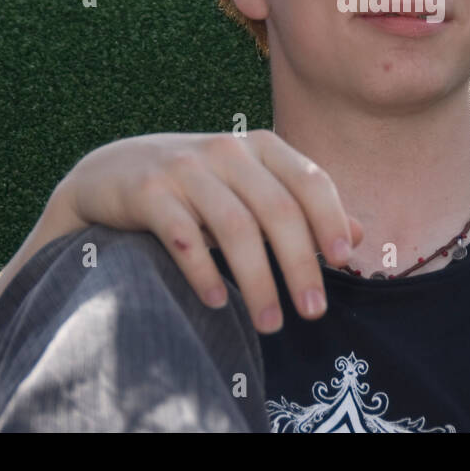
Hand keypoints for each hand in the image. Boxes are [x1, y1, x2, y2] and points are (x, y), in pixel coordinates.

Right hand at [46, 130, 362, 332]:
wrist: (111, 171)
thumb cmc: (197, 187)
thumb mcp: (251, 187)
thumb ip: (302, 207)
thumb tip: (358, 237)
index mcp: (260, 147)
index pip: (309, 180)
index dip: (330, 219)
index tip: (345, 263)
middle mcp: (227, 151)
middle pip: (276, 210)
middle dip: (300, 265)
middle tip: (314, 313)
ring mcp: (184, 169)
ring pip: (234, 228)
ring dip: (257, 281)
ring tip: (271, 324)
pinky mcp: (147, 191)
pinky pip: (182, 235)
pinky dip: (202, 271)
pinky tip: (216, 302)